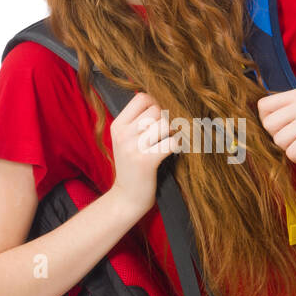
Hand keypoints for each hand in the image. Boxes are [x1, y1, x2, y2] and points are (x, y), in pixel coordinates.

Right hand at [109, 91, 179, 215]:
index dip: (155, 104)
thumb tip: (161, 100)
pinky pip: (172, 143)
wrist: (127, 198)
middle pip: (156, 109)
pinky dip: (178, 146)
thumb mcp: (126, 140)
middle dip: (166, 120)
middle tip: (165, 135)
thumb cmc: (132, 166)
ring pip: (165, 124)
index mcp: (117, 125)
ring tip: (167, 143)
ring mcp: (134, 147)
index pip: (142, 97)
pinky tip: (173, 152)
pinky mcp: (146, 161)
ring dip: (172, 133)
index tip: (158, 119)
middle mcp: (123, 134)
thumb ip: (138, 121)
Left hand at [257, 89, 295, 164]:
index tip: (283, 128)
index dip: (267, 121)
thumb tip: (251, 122)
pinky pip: (291, 152)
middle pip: (268, 124)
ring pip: (279, 140)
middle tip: (294, 139)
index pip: (263, 105)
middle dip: (278, 137)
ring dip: (289, 149)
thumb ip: (284, 112)